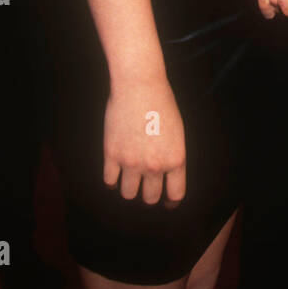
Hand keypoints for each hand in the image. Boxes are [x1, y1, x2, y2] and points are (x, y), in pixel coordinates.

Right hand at [103, 74, 185, 206]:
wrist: (139, 86)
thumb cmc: (162, 103)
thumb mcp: (178, 132)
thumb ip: (172, 156)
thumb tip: (165, 176)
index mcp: (175, 159)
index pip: (175, 195)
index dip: (170, 201)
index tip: (167, 202)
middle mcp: (154, 165)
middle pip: (150, 198)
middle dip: (148, 195)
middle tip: (146, 189)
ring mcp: (131, 162)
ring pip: (128, 194)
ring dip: (129, 189)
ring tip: (130, 180)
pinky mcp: (111, 155)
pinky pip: (109, 181)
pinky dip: (112, 180)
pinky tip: (115, 173)